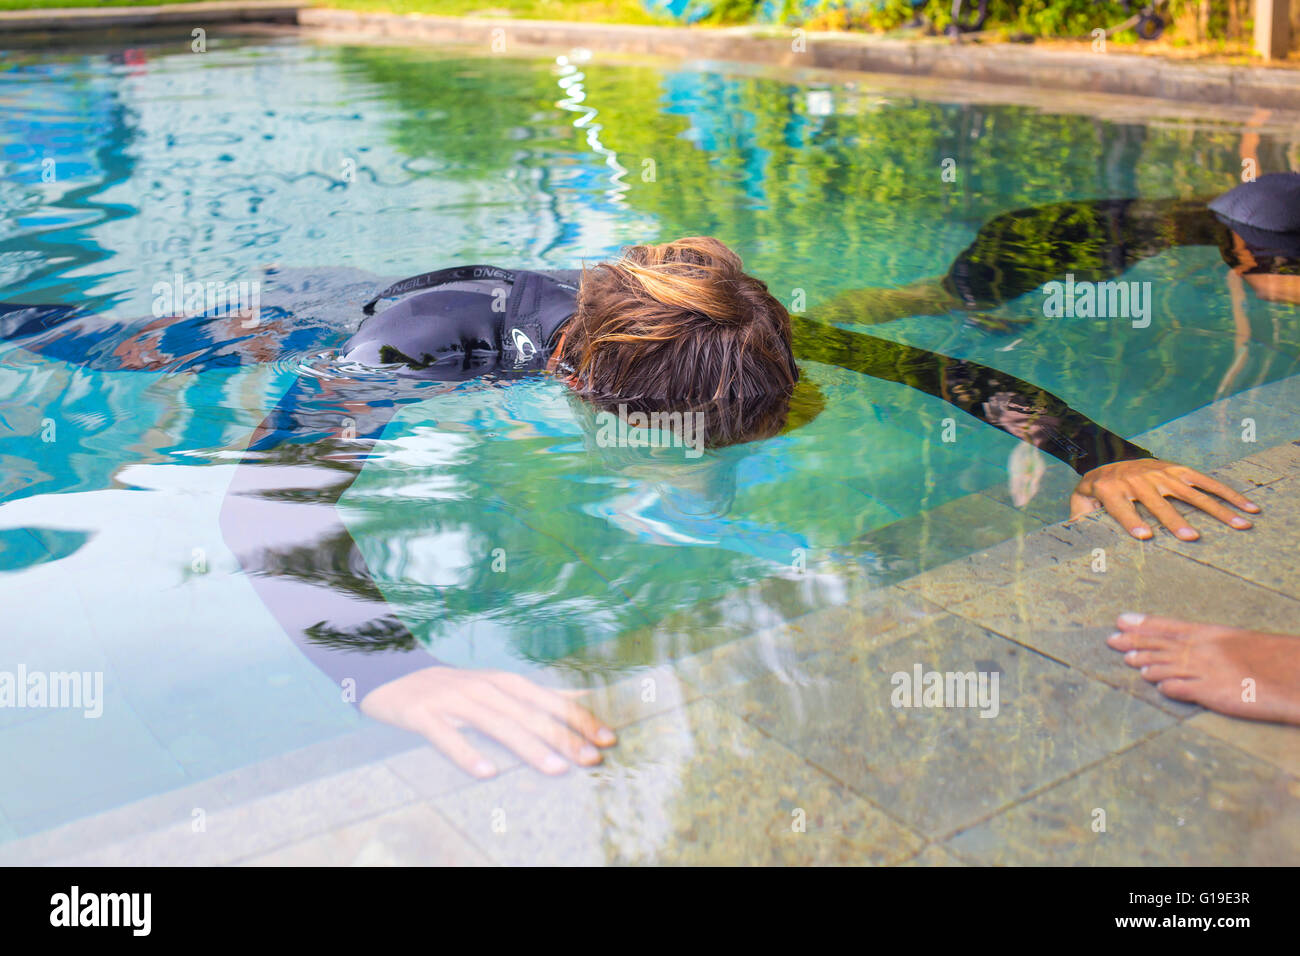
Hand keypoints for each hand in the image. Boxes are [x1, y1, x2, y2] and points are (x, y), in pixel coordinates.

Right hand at [360, 666, 615, 778]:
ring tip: (554, 768)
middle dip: (563, 737)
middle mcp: (483, 688)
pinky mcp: (423, 715)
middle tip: (591, 759)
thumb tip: (581, 700)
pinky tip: (486, 773)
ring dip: (528, 747)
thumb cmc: (453, 689)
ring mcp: (453, 700)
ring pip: (497, 724)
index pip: (549, 700)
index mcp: (503, 683)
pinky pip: (447, 737)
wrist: (390, 676)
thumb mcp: (496, 687)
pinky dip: (467, 754)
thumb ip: (535, 697)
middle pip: (529, 714)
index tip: (607, 738)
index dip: (579, 718)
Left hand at [1070, 458, 1259, 541]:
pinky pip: (1204, 481)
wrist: (1106, 457)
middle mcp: (1136, 479)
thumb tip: (1074, 542)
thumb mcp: (1079, 503)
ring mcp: (1160, 473)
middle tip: (1190, 537)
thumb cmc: (1094, 491)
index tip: (1144, 536)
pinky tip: (1246, 507)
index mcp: (1110, 489)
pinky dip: (1227, 493)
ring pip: (1189, 492)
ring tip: (1237, 525)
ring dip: (1214, 509)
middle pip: (1157, 501)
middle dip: (1173, 519)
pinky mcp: (1177, 470)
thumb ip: (1078, 520)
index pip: (1120, 506)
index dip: (1131, 520)